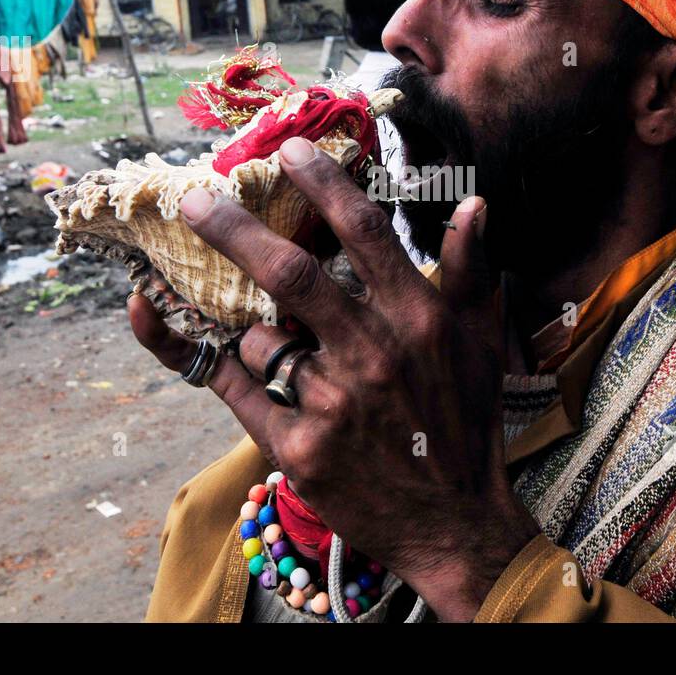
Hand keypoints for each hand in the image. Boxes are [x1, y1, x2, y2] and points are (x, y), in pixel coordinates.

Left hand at [127, 135, 540, 620]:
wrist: (455, 522)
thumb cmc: (466, 423)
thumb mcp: (480, 342)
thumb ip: (471, 272)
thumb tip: (475, 205)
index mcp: (417, 318)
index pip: (362, 231)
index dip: (321, 183)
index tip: (287, 152)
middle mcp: (374, 354)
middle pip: (290, 274)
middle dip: (234, 231)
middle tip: (195, 202)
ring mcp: (333, 405)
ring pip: (261, 341)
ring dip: (256, 334)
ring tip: (277, 345)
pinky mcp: (300, 451)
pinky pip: (243, 394)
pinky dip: (227, 369)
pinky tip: (220, 353)